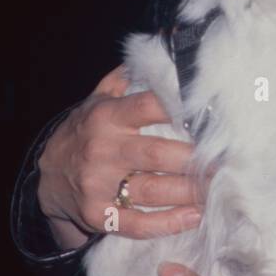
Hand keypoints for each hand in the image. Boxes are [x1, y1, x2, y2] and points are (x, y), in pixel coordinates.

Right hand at [38, 65, 208, 250]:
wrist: (47, 178)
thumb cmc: (85, 133)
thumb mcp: (98, 100)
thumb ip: (127, 78)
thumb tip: (161, 52)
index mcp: (108, 117)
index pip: (149, 107)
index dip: (182, 110)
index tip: (212, 117)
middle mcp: (103, 150)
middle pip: (158, 155)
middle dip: (196, 160)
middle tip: (228, 161)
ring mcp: (99, 185)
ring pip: (154, 190)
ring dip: (190, 192)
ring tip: (219, 188)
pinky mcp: (99, 215)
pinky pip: (138, 223)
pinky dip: (169, 223)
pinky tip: (194, 216)